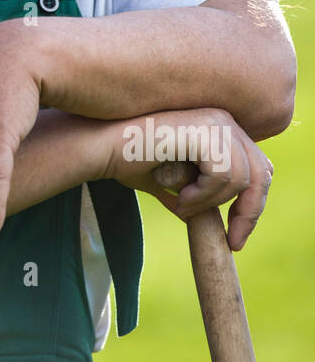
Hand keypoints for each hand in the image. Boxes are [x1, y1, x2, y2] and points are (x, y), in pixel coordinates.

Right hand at [99, 107, 273, 250]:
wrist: (99, 147)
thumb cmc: (127, 161)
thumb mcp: (172, 182)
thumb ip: (197, 193)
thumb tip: (213, 222)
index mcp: (219, 127)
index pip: (259, 167)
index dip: (252, 204)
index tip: (236, 238)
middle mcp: (223, 118)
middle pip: (261, 172)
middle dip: (249, 212)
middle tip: (234, 243)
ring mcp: (216, 120)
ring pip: (242, 179)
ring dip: (212, 203)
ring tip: (182, 205)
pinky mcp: (204, 128)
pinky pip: (222, 175)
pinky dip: (203, 195)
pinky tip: (179, 196)